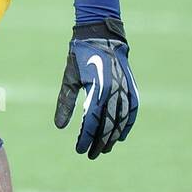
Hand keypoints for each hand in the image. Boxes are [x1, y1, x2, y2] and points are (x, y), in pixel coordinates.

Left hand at [55, 17, 138, 158]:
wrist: (102, 36)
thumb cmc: (80, 56)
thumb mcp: (70, 79)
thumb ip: (65, 103)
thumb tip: (60, 127)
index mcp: (97, 90)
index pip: (91, 122)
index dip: (85, 139)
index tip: (79, 150)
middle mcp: (114, 92)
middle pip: (107, 126)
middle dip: (99, 143)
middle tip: (91, 155)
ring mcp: (125, 90)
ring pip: (121, 121)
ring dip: (113, 138)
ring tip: (104, 149)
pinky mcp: (131, 88)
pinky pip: (131, 111)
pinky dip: (127, 125)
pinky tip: (121, 137)